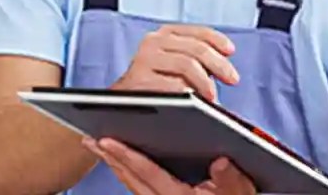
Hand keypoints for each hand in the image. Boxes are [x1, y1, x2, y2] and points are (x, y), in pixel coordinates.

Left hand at [84, 137, 255, 194]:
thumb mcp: (239, 193)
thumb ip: (232, 180)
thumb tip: (222, 161)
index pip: (149, 174)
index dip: (127, 156)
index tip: (106, 140)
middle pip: (131, 178)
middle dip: (110, 157)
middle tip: (89, 138)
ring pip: (130, 182)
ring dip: (113, 162)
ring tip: (95, 143)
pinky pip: (137, 185)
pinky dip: (125, 170)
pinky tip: (116, 157)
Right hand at [112, 24, 238, 100]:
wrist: (123, 102)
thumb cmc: (156, 85)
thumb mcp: (174, 64)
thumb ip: (195, 60)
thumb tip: (227, 71)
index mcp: (165, 35)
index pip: (197, 31)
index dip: (217, 40)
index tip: (230, 51)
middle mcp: (153, 42)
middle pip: (196, 49)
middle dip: (219, 65)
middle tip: (232, 79)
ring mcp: (144, 60)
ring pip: (186, 65)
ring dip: (205, 82)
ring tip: (213, 96)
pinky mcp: (138, 80)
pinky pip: (171, 85)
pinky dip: (186, 92)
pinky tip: (193, 100)